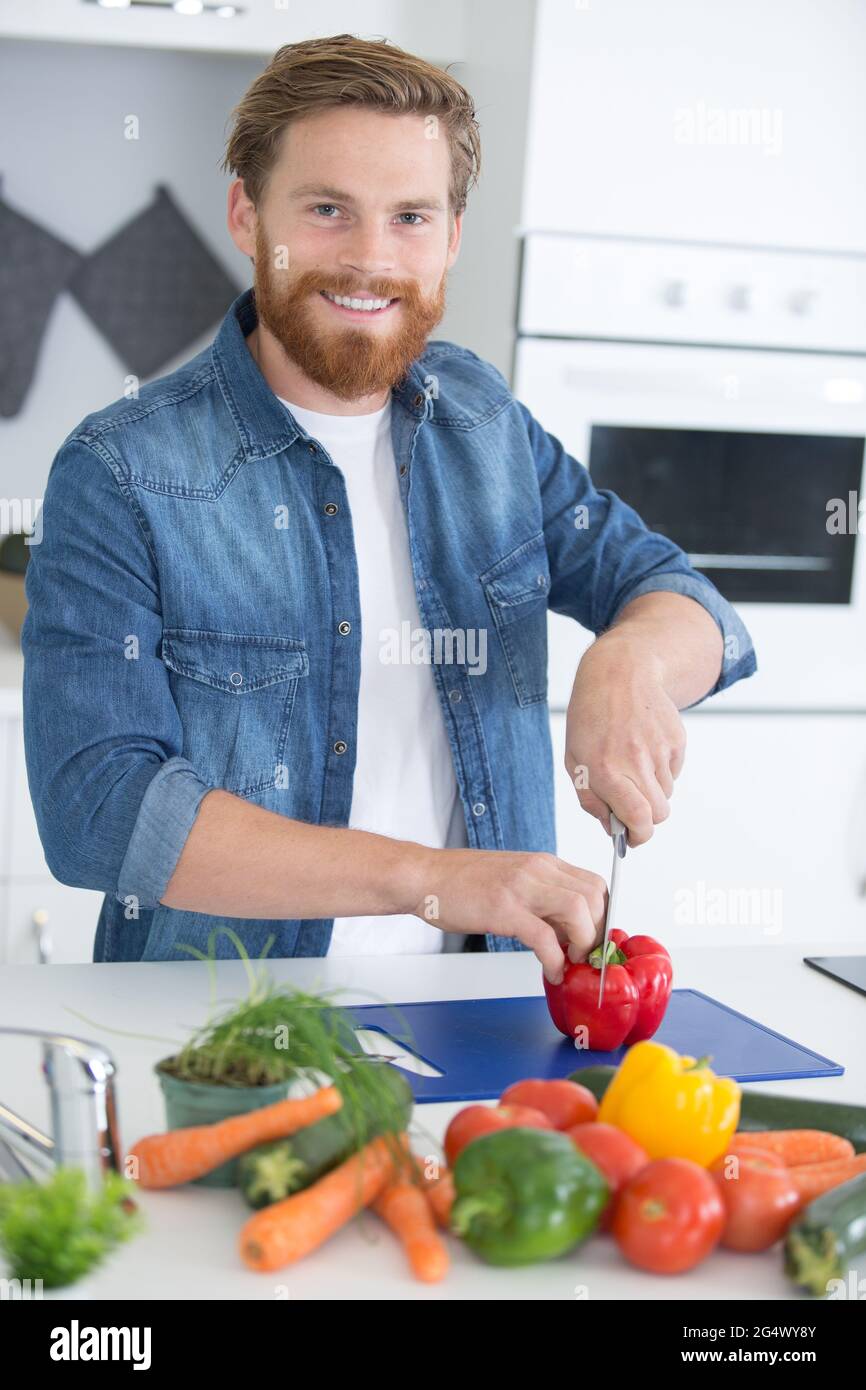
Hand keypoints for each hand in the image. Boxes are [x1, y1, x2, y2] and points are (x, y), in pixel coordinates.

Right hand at [409, 847, 607, 982]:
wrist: (424, 876)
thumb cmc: (462, 881)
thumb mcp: (512, 880)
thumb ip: (541, 898)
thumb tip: (566, 929)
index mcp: (542, 864)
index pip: (594, 884)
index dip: (601, 915)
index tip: (593, 939)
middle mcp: (538, 870)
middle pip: (593, 896)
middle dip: (596, 931)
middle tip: (583, 954)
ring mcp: (521, 888)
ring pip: (578, 912)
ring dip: (581, 943)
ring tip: (568, 960)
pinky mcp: (503, 909)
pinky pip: (544, 937)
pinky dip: (555, 959)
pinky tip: (551, 970)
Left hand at [564, 635, 686, 845]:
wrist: (619, 674)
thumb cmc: (590, 718)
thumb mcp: (574, 760)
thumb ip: (592, 800)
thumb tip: (612, 829)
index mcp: (607, 769)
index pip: (638, 818)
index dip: (638, 836)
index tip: (632, 838)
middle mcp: (636, 760)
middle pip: (659, 813)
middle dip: (646, 819)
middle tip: (632, 808)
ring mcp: (660, 749)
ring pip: (666, 793)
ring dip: (651, 790)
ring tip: (632, 764)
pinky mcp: (677, 739)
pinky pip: (673, 771)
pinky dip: (661, 770)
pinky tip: (643, 747)